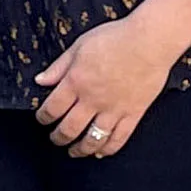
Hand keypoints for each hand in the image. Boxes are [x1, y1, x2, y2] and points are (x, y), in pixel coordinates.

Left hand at [34, 15, 175, 158]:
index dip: (43, 118)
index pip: (52, 108)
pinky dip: (108, 149)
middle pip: (69, 129)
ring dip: (80, 149)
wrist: (150, 42)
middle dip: (58, 138)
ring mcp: (113, 109)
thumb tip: (41, 80)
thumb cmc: (116, 38)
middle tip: (56, 139)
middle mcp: (92, 100)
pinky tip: (101, 152)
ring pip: (92, 139)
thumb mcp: (79, 46)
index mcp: (76, 82)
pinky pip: (119, 138)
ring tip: (75, 151)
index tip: (42, 119)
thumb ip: (59, 67)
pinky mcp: (133, 113)